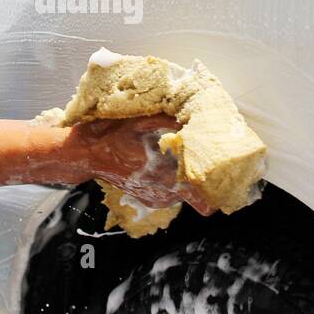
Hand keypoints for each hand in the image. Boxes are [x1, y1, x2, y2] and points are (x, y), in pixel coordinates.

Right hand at [72, 114, 215, 215]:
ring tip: (181, 155)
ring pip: (186, 191)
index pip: (202, 199)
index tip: (227, 178)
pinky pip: (173, 192)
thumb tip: (195, 115)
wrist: (86, 154)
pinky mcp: (150, 198)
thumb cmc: (111, 136)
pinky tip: (165, 161)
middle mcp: (163, 193)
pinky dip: (174, 179)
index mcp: (163, 176)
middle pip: (199, 192)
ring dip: (187, 176)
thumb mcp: (139, 122)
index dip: (217, 191)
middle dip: (204, 176)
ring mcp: (156, 198)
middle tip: (205, 155)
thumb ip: (168, 121)